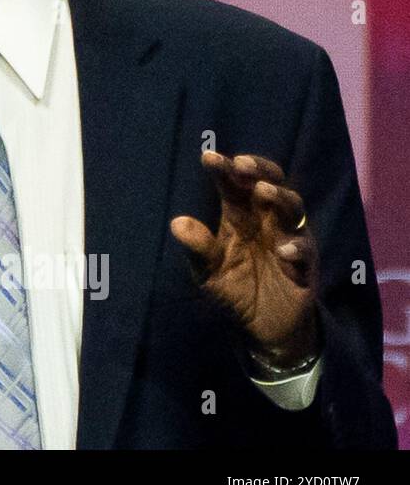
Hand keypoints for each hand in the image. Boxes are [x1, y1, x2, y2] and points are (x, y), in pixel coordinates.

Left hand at [170, 151, 319, 368]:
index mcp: (239, 217)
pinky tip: (283, 250)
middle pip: (269, 183)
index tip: (209, 157)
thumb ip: (197, 248)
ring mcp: (289, 237)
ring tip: (263, 192)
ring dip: (280, 197)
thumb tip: (178, 223)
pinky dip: (296, 246)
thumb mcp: (208, 273)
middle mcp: (265, 220)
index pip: (233, 186)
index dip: (224, 170)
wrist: (264, 327)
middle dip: (258, 169)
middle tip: (242, 164)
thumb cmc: (235, 289)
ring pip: (293, 207)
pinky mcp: (306, 263)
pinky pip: (307, 248)